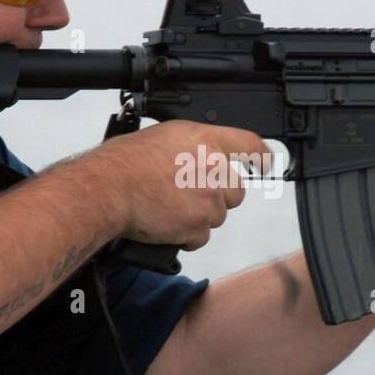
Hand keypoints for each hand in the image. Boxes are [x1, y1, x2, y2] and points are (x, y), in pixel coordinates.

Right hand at [89, 120, 270, 250]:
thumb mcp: (165, 137)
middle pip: (236, 190)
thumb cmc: (124, 163)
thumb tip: (205, 157)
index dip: (263, 157)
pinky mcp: (198, 225)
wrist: (106, 190)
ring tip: (169, 206)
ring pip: (218, 215)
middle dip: (217, 196)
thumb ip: (194, 147)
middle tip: (188, 193)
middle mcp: (213, 167)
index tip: (268, 164)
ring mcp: (208, 198)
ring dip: (199, 216)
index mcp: (206, 139)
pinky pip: (202, 237)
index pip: (250, 145)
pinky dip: (186, 235)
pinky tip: (166, 222)